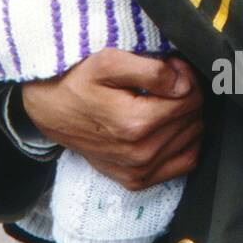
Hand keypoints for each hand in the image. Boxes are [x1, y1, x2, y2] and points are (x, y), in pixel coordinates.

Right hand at [22, 50, 204, 187]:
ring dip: (185, 116)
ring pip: (193, 138)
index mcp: (135, 124)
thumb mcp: (108, 62)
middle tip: (165, 82)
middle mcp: (140, 153)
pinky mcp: (136, 180)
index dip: (185, 76)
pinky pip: (184, 163)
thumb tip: (184, 85)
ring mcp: (138, 171)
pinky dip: (185, 142)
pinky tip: (169, 126)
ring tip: (161, 101)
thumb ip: (152, 71)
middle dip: (186, 95)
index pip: (191, 98)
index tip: (170, 68)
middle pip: (193, 118)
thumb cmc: (76, 81)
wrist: (48, 109)